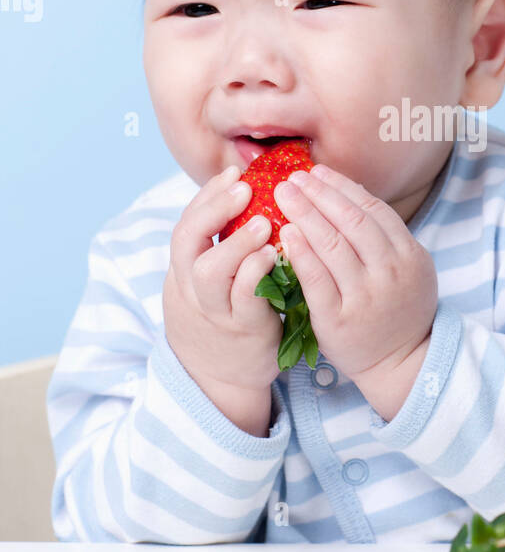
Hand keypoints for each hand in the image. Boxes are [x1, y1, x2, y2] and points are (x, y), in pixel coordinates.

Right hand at [163, 166, 282, 427]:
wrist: (221, 379)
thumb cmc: (225, 316)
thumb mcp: (211, 281)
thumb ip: (222, 247)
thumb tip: (249, 198)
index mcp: (184, 270)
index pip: (187, 224)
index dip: (207, 196)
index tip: (233, 172)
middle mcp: (190, 288)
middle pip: (187, 241)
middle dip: (213, 209)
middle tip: (244, 186)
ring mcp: (212, 311)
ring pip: (210, 273)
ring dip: (236, 243)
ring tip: (264, 221)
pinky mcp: (239, 330)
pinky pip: (242, 300)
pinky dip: (254, 274)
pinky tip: (273, 255)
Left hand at [273, 164, 437, 413]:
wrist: (401, 362)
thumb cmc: (399, 310)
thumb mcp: (411, 269)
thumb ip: (386, 237)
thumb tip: (350, 194)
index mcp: (409, 255)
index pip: (373, 210)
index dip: (342, 187)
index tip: (317, 172)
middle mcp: (390, 272)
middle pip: (351, 221)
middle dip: (319, 194)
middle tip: (293, 177)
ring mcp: (365, 296)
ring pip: (332, 245)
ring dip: (305, 214)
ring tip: (283, 195)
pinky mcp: (339, 319)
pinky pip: (316, 279)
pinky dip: (300, 252)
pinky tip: (285, 233)